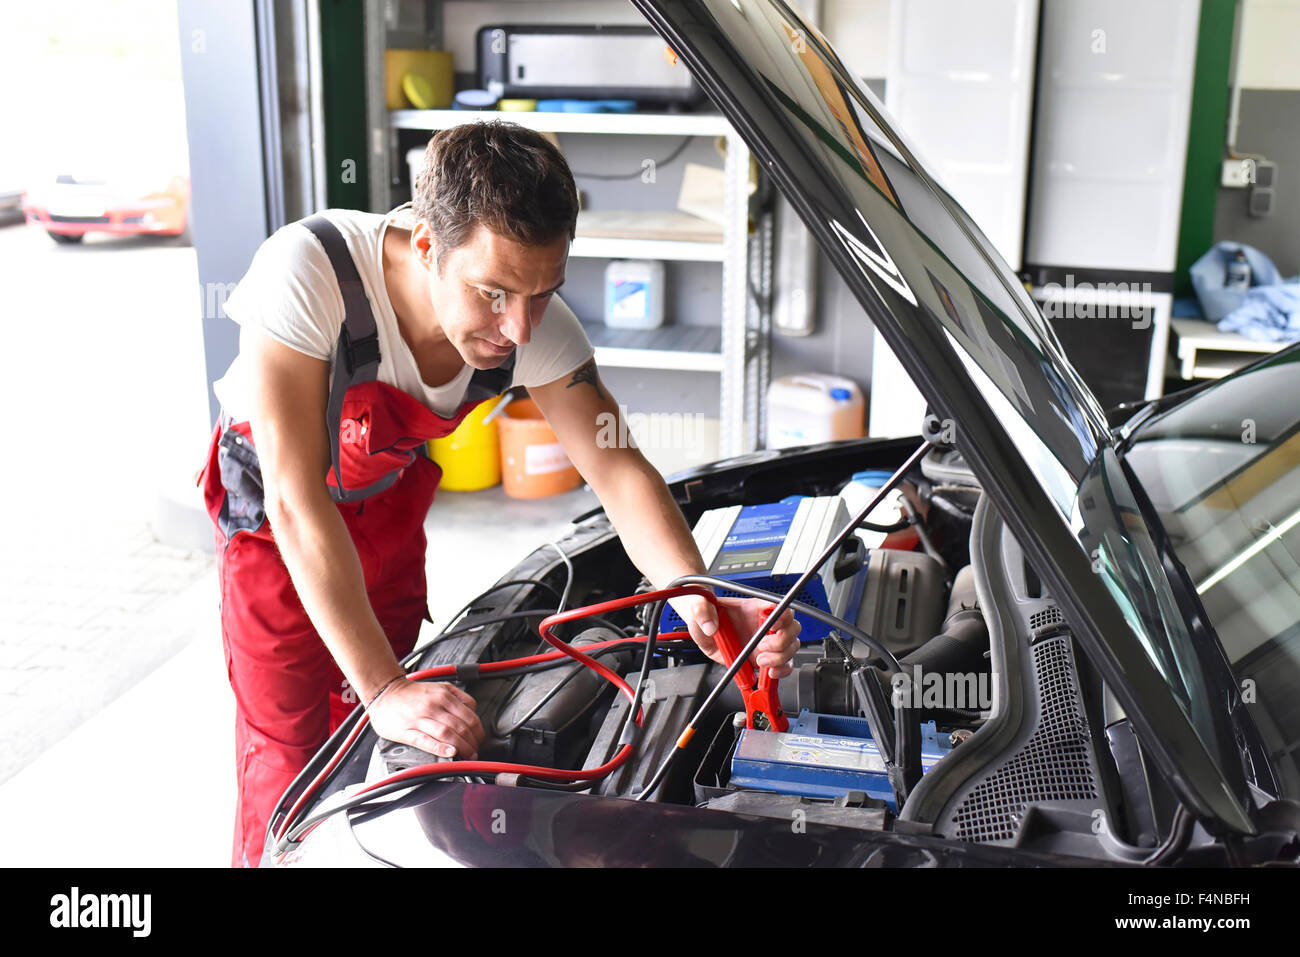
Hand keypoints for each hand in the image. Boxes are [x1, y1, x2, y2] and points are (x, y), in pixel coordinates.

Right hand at [366, 677, 484, 759]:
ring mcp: (420, 718)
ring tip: (467, 756)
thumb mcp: (439, 687)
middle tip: (475, 752)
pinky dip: (440, 747)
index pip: (470, 716)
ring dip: (462, 747)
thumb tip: (473, 711)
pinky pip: (426, 740)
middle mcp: (434, 705)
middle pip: (461, 727)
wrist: (385, 692)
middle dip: (472, 743)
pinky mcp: (407, 730)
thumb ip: (458, 697)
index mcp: (444, 695)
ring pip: (448, 733)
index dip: (478, 732)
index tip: (479, 740)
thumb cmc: (412, 693)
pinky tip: (449, 753)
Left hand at [670, 594, 800, 678]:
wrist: (703, 628)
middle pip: (791, 628)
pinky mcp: (764, 657)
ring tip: (759, 661)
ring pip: (791, 647)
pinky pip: (784, 664)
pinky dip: (782, 670)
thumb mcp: (699, 607)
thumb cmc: (706, 613)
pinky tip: (770, 673)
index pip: (779, 607)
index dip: (782, 616)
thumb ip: (701, 611)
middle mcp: (765, 623)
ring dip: (780, 658)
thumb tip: (710, 626)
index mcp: (754, 607)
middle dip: (781, 642)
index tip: (773, 626)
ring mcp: (767, 641)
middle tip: (761, 649)